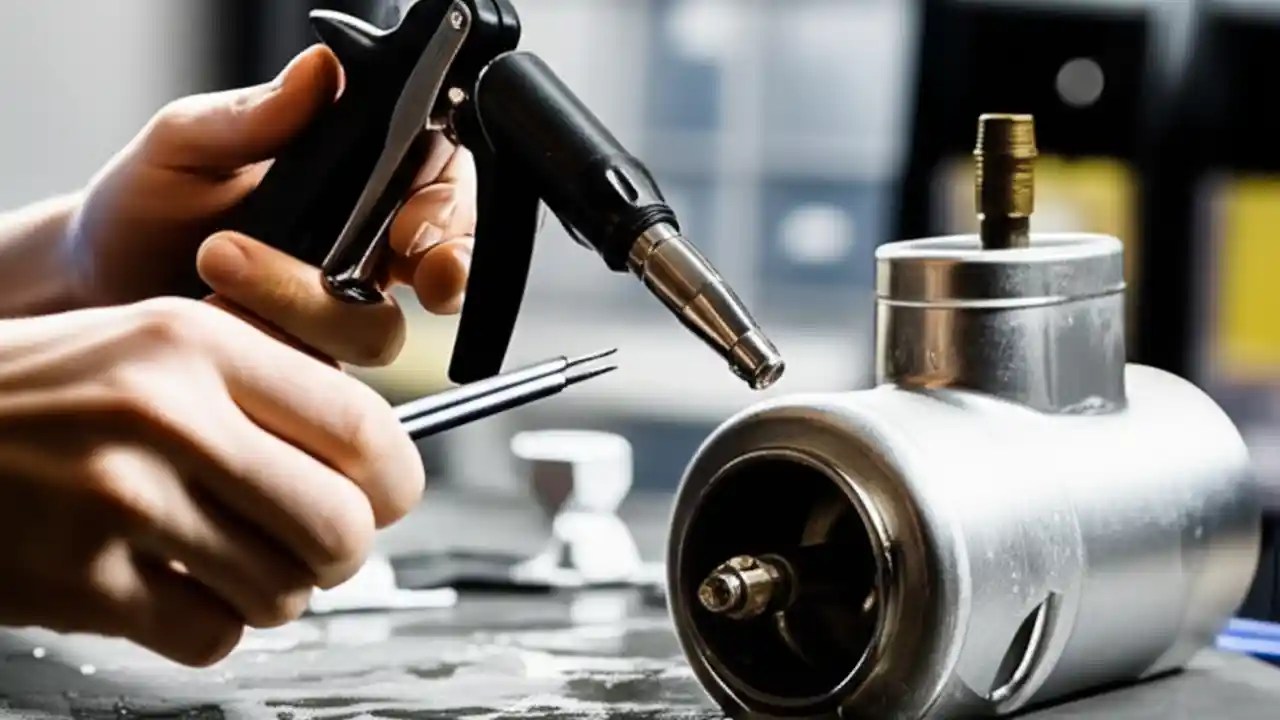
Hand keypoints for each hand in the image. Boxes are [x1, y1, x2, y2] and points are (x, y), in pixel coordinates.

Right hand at [0, 297, 423, 666]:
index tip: (383, 497)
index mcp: (198, 343)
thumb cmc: (42, 394)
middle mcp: (167, 415)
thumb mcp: (157, 345)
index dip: (394, 481)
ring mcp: (119, 501)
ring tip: (225, 562)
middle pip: (341, 525)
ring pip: (283, 592)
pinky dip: (206, 629)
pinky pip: (209, 637)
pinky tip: (169, 591)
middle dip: (341, 552)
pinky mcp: (77, 581)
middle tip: (311, 547)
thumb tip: (376, 461)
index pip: (363, 428)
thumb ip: (266, 389)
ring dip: (269, 593)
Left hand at [66, 45, 476, 365]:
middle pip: (444, 259)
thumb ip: (254, 114)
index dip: (448, 208)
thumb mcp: (186, 142)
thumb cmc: (142, 205)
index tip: (414, 230)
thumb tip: (320, 70)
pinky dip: (284, 352)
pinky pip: (333, 374)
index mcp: (354, 172)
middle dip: (437, 269)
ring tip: (223, 270)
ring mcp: (344, 307)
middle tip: (393, 266)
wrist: (94, 285)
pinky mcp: (315, 363)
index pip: (442, 178)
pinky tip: (228, 321)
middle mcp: (364, 240)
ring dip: (310, 306)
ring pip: (383, 328)